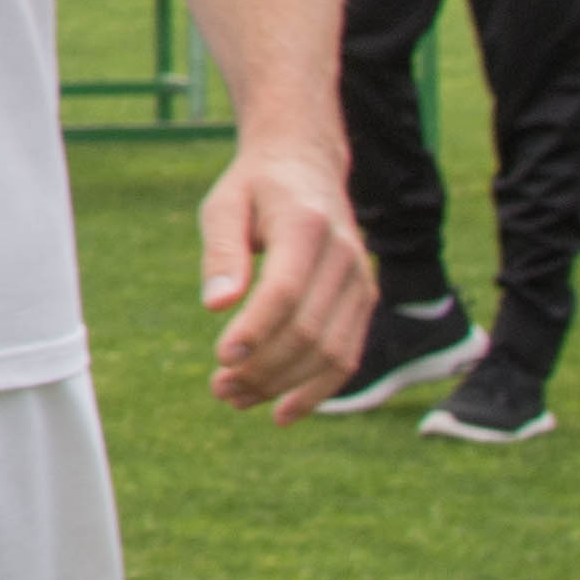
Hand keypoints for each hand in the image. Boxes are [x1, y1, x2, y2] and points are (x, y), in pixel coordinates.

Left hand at [199, 138, 373, 419]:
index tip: (220, 357)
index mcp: (307, 227)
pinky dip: (317, 389)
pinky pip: (347, 355)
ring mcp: (361, 282)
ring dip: (284, 385)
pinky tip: (281, 411)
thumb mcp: (224, 205)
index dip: (255, 330)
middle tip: (218, 388)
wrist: (307, 168)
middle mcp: (345, 257)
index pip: (285, 291)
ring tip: (235, 399)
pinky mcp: (364, 302)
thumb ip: (221, 252)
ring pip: (331, 351)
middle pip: (308, 329)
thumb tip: (216, 305)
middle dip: (263, 368)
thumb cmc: (255, 189)